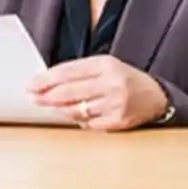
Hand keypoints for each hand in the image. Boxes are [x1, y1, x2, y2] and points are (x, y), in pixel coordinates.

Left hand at [28, 55, 167, 130]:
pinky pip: (89, 124)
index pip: (69, 71)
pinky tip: (75, 115)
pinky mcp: (118, 121)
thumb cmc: (124, 79)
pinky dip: (79, 120)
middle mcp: (111, 83)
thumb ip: (80, 72)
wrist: (156, 97)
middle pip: (70, 91)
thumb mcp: (105, 66)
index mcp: (105, 64)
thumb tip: (48, 82)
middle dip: (47, 96)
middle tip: (33, 98)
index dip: (46, 79)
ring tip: (50, 106)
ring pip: (77, 109)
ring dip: (60, 109)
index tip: (31, 84)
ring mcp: (115, 103)